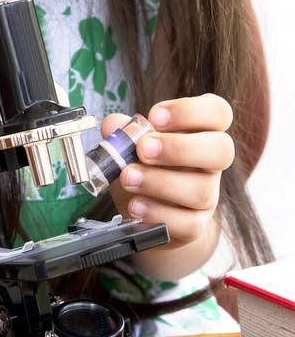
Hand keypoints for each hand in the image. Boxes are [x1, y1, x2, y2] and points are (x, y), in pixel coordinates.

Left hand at [106, 94, 234, 249]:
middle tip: (143, 149)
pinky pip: (190, 224)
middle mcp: (212, 161)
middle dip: (179, 148)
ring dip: (159, 183)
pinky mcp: (197, 225)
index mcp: (201, 130)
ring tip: (128, 178)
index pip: (218, 112)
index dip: (190, 111)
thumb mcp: (131, 141)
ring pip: (202, 190)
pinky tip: (136, 206)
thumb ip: (123, 130)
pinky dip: (159, 214)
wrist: (141, 206)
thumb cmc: (142, 163)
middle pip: (222, 150)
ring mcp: (208, 195)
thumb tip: (113, 126)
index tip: (155, 116)